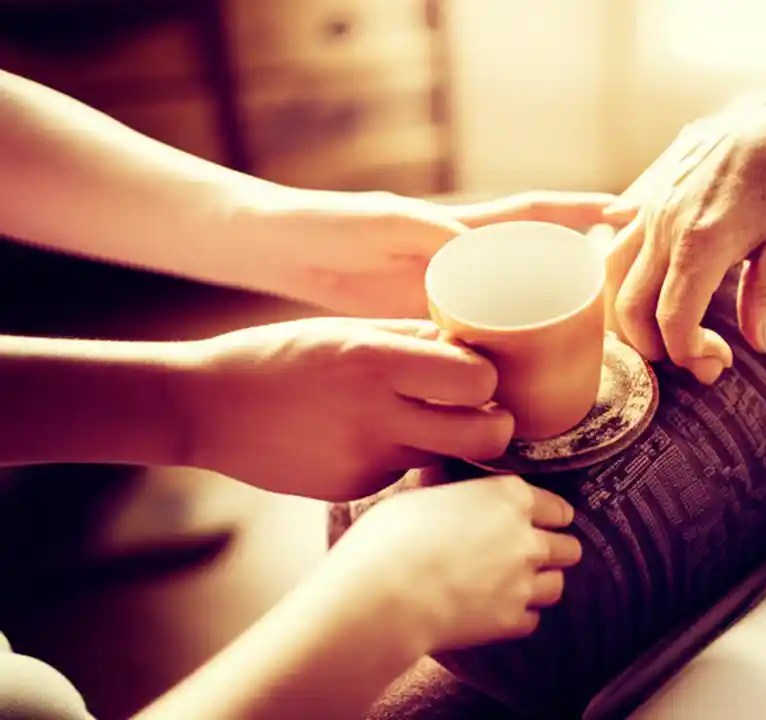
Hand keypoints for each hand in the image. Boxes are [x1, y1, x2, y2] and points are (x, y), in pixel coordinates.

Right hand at [175, 317, 510, 499]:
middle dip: (497, 425)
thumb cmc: (279, 358)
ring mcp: (367, 461)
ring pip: (449, 458)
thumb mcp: (345, 331)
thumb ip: (412, 338)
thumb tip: (472, 345)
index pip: (478, 379)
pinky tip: (370, 440)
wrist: (205, 408)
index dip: (488, 378)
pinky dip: (403, 458)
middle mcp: (377, 415)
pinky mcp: (353, 491)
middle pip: (485, 436)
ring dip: (452, 443)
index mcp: (376, 362)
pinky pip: (405, 474)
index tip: (476, 374)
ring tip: (428, 421)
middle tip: (486, 412)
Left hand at [242, 188, 628, 317]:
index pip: (534, 214)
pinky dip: (503, 355)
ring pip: (514, 309)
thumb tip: (478, 254)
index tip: (628, 211)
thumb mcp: (387, 225)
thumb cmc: (334, 226)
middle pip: (536, 265)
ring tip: (589, 344)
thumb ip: (431, 234)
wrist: (287, 253)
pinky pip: (478, 342)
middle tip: (624, 294)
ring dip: (548, 323)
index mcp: (462, 229)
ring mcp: (450, 296)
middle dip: (579, 273)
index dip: (580, 210)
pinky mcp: (427, 326)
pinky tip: (521, 379)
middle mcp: (465, 261)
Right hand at [324, 475, 582, 650]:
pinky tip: (496, 612)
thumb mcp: (417, 498)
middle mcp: (527, 538)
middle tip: (530, 555)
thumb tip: (444, 489)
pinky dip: (518, 617)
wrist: (382, 598)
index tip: (543, 521)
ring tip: (516, 585)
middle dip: (554, 551)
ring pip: (557, 585)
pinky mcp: (510, 621)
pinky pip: (531, 620)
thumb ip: (449, 494)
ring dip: (540, 584)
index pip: (557, 507)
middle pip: (568, 547)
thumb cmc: (389, 539)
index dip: (549, 515)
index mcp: (510, 497)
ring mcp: (523, 582)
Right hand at [601, 103, 765, 382]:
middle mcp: (664, 228)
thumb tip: (761, 346)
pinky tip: (647, 287)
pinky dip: (620, 275)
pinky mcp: (642, 200)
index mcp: (702, 243)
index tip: (714, 361)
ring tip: (661, 328)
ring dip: (628, 313)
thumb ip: (764, 298)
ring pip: (611, 276)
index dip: (688, 353)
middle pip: (631, 307)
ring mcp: (648, 212)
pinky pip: (614, 242)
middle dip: (653, 345)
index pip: (674, 320)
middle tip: (688, 354)